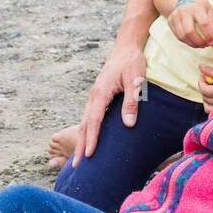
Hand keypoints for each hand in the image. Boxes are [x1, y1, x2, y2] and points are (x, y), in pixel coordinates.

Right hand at [74, 41, 145, 158]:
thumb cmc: (132, 61)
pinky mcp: (99, 96)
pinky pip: (91, 117)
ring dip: (82, 140)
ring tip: (79, 159)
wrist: (127, 46)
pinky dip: (88, 131)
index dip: (92, 139)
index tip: (89, 155)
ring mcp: (95, 96)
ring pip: (86, 122)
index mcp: (101, 93)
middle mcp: (94, 96)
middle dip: (80, 146)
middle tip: (76, 166)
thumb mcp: (136, 79)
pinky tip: (89, 140)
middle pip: (85, 125)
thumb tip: (128, 124)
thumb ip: (132, 101)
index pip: (94, 121)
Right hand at [166, 0, 212, 48]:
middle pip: (190, 31)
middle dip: (199, 42)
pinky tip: (193, 41)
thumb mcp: (208, 12)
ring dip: (193, 44)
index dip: (209, 34)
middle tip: (206, 45)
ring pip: (182, 36)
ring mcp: (175, 16)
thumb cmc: (198, 6)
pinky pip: (178, 36)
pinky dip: (187, 42)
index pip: (203, 23)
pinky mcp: (170, 22)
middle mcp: (184, 11)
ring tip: (201, 45)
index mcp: (196, 7)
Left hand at [197, 63, 212, 113]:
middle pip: (205, 98)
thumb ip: (212, 71)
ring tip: (212, 90)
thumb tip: (200, 66)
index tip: (203, 76)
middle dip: (204, 88)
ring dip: (207, 98)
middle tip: (209, 81)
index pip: (204, 90)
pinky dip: (212, 106)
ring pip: (207, 107)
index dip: (201, 82)